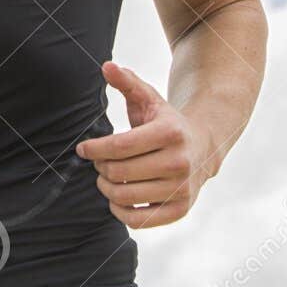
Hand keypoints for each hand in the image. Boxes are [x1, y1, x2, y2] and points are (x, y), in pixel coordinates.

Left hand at [76, 60, 213, 228]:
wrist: (203, 146)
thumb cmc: (166, 121)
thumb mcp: (149, 98)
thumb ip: (127, 82)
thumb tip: (106, 66)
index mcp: (170, 133)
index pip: (120, 147)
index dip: (95, 149)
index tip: (82, 149)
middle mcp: (179, 162)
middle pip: (120, 172)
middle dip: (100, 167)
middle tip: (97, 163)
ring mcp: (182, 189)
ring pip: (126, 197)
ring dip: (107, 188)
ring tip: (105, 178)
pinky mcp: (181, 209)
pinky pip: (140, 221)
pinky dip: (121, 211)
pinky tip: (118, 198)